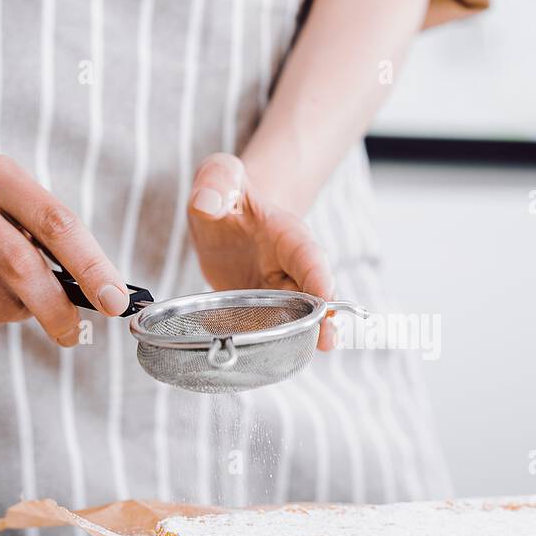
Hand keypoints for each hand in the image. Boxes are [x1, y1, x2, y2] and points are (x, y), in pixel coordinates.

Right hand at [0, 139, 128, 344]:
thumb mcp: (17, 186)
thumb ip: (53, 230)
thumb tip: (100, 291)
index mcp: (1, 177)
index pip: (56, 225)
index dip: (91, 267)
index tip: (116, 301)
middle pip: (22, 271)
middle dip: (58, 311)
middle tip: (74, 333)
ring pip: (1, 304)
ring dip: (26, 312)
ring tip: (21, 289)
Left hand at [187, 153, 335, 349]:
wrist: (225, 212)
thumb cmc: (226, 191)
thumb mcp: (219, 176)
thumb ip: (216, 182)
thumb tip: (206, 205)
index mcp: (284, 233)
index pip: (307, 253)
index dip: (319, 274)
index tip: (327, 296)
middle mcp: (288, 265)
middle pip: (312, 292)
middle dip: (323, 316)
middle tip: (329, 339)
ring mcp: (276, 289)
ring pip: (294, 315)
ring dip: (302, 336)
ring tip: (311, 353)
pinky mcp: (259, 307)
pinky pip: (266, 326)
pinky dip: (267, 343)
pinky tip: (263, 360)